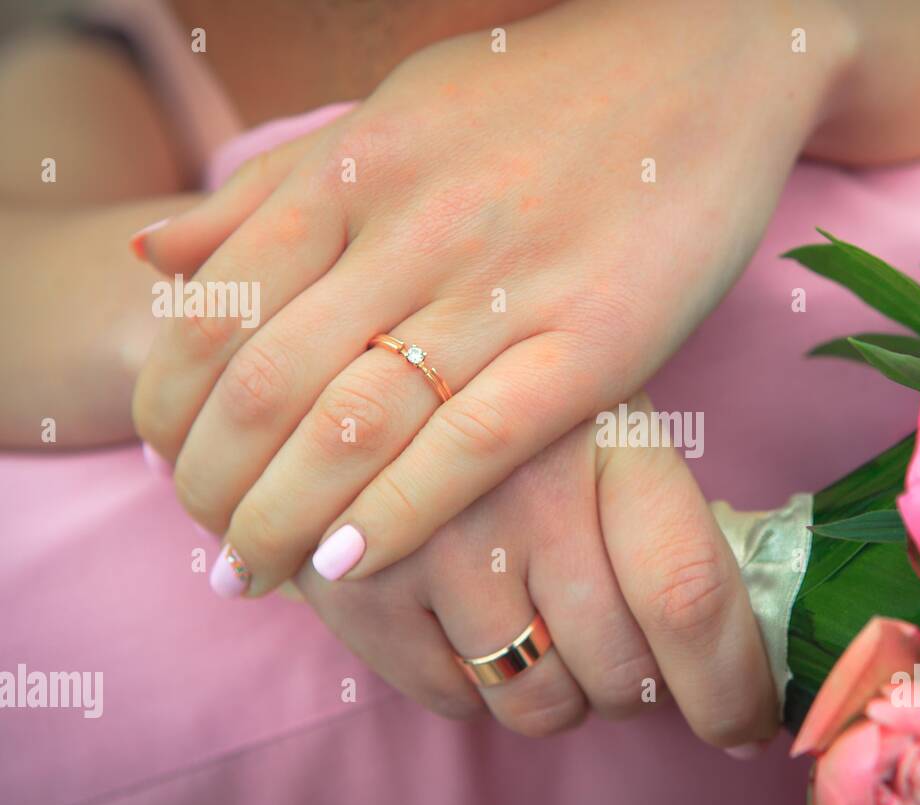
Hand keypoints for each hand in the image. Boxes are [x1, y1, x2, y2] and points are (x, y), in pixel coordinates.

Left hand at [131, 0, 855, 596]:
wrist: (705, 57)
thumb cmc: (542, 91)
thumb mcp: (390, 112)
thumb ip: (275, 189)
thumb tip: (157, 257)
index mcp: (355, 171)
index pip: (215, 315)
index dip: (173, 412)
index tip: (174, 470)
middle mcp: (415, 231)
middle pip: (270, 386)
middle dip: (217, 489)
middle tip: (212, 549)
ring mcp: (508, 289)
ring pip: (358, 426)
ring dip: (285, 519)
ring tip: (258, 576)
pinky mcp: (598, 343)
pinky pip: (478, 444)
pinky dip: (402, 511)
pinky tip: (355, 561)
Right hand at [293, 393, 778, 749]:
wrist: (358, 383)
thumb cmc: (523, 425)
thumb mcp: (612, 435)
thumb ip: (669, 536)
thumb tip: (742, 678)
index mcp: (613, 441)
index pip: (689, 595)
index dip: (729, 687)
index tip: (745, 727)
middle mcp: (523, 489)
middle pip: (618, 670)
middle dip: (636, 692)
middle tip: (620, 657)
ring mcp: (434, 541)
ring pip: (537, 703)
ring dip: (558, 694)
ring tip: (539, 630)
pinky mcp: (358, 588)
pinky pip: (455, 704)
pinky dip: (476, 687)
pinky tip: (467, 620)